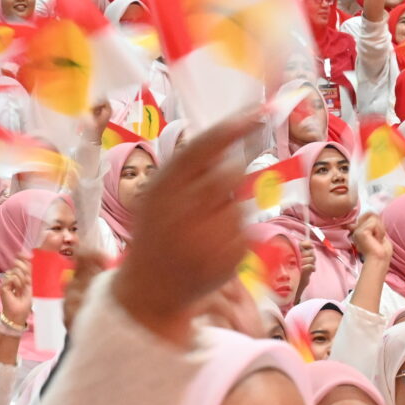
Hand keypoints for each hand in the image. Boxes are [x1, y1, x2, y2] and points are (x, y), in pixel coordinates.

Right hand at [0, 256, 33, 327]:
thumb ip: (29, 274)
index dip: (22, 258)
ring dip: (21, 280)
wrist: (18, 313)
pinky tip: (16, 290)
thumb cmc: (25, 302)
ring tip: (21, 289)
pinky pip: (12, 277)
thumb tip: (29, 260)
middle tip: (26, 281)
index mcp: (19, 277)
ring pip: (15, 271)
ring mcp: (7, 281)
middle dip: (24, 270)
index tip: (25, 254)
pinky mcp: (3, 286)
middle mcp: (12, 278)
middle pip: (17, 265)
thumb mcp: (30, 286)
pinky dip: (16, 283)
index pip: (20, 264)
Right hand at [112, 112, 259, 340]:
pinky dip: (237, 233)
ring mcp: (207, 238)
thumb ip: (187, 168)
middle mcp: (182, 211)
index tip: (256, 113)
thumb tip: (234, 133)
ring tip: (205, 228)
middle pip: (230, 172)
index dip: (231, 128)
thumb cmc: (156, 233)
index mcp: (162, 188)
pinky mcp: (228, 259)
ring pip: (241, 203)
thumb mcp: (158, 195)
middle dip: (232, 173)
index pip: (202, 148)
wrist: (149, 291)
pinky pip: (248, 230)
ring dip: (232, 208)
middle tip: (218, 187)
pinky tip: (214, 246)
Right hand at [351, 209, 392, 264]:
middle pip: (371, 215)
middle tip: (378, 238)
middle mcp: (356, 230)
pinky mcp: (361, 232)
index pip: (367, 216)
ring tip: (377, 239)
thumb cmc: (381, 250)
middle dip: (379, 225)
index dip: (374, 221)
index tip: (376, 235)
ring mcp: (357, 231)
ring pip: (373, 218)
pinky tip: (376, 240)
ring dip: (379, 229)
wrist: (380, 259)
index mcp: (359, 231)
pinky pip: (374, 223)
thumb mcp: (379, 232)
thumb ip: (373, 223)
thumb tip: (369, 212)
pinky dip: (379, 231)